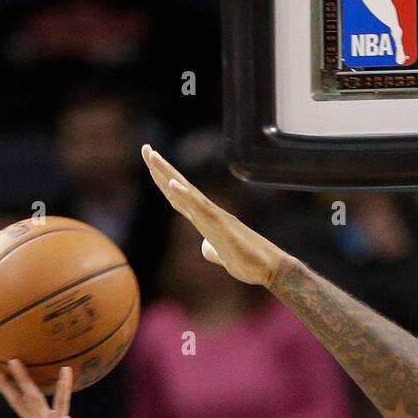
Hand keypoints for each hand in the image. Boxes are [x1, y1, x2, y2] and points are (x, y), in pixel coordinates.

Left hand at [142, 144, 284, 286]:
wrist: (271, 268)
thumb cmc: (250, 262)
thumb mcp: (223, 257)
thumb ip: (212, 250)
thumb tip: (205, 248)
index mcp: (206, 221)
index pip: (180, 199)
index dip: (164, 183)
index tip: (151, 166)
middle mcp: (209, 214)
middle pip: (179, 189)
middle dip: (161, 169)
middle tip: (146, 149)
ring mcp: (215, 217)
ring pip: (187, 192)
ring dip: (168, 174)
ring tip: (153, 156)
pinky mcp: (221, 225)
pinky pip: (200, 207)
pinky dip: (185, 195)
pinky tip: (172, 184)